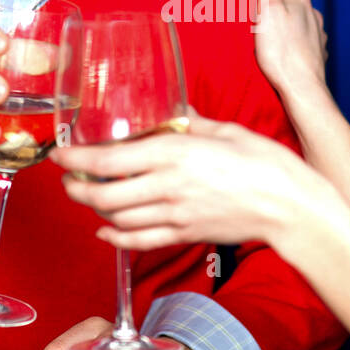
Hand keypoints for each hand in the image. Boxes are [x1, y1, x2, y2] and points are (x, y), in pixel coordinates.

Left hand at [51, 113, 326, 250]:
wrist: (290, 206)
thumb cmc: (264, 163)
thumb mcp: (225, 130)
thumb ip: (192, 120)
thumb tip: (175, 108)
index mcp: (173, 153)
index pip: (106, 160)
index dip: (75, 159)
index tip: (60, 154)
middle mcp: (166, 186)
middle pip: (102, 194)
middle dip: (75, 188)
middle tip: (66, 179)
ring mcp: (174, 215)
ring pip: (116, 218)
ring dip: (93, 209)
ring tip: (86, 197)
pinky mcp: (185, 235)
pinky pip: (139, 241)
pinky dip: (116, 237)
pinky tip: (106, 230)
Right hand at [251, 0, 327, 101]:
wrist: (302, 89)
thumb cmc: (281, 52)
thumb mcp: (267, 12)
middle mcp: (310, 11)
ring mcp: (315, 30)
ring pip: (296, 13)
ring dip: (283, 11)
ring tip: (267, 16)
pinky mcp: (315, 49)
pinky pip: (301, 32)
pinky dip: (291, 29)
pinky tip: (284, 38)